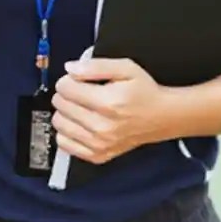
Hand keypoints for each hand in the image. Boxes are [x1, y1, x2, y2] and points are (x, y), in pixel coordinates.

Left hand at [52, 58, 171, 164]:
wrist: (162, 117)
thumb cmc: (144, 92)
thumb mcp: (125, 68)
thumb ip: (95, 66)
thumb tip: (70, 69)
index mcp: (108, 103)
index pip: (65, 88)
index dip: (68, 79)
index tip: (78, 80)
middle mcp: (102, 127)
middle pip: (60, 105)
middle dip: (66, 94)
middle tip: (81, 92)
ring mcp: (99, 144)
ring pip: (59, 123)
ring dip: (65, 112)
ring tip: (80, 107)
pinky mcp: (97, 155)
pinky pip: (64, 143)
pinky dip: (67, 132)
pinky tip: (79, 124)